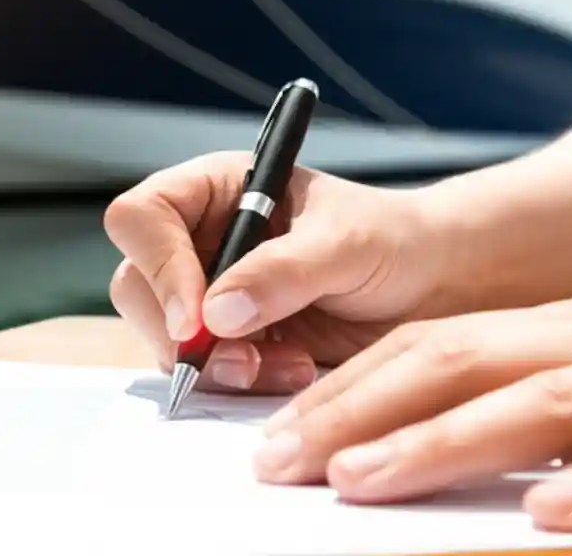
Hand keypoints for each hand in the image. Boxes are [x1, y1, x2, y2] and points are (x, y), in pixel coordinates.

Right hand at [104, 151, 451, 394]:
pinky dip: (240, 382)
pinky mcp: (228, 341)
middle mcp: (198, 239)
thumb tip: (216, 312)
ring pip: (163, 337)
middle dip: (179, 332)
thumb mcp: (345, 243)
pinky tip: (293, 369)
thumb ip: (281, 271)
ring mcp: (208, 293)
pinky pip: (202, 371)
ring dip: (216, 364)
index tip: (198, 318)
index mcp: (215, 190)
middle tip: (239, 359)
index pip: (144, 218)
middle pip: (137, 284)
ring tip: (284, 365)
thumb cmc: (393, 240)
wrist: (434, 288)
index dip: (158, 266)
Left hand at [254, 286, 571, 531]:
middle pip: (461, 361)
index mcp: (564, 327)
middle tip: (280, 463)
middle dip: (361, 410)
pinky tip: (551, 516)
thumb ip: (518, 393)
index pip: (431, 346)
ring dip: (446, 441)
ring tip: (364, 479)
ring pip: (546, 402)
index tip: (276, 439)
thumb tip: (406, 439)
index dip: (348, 389)